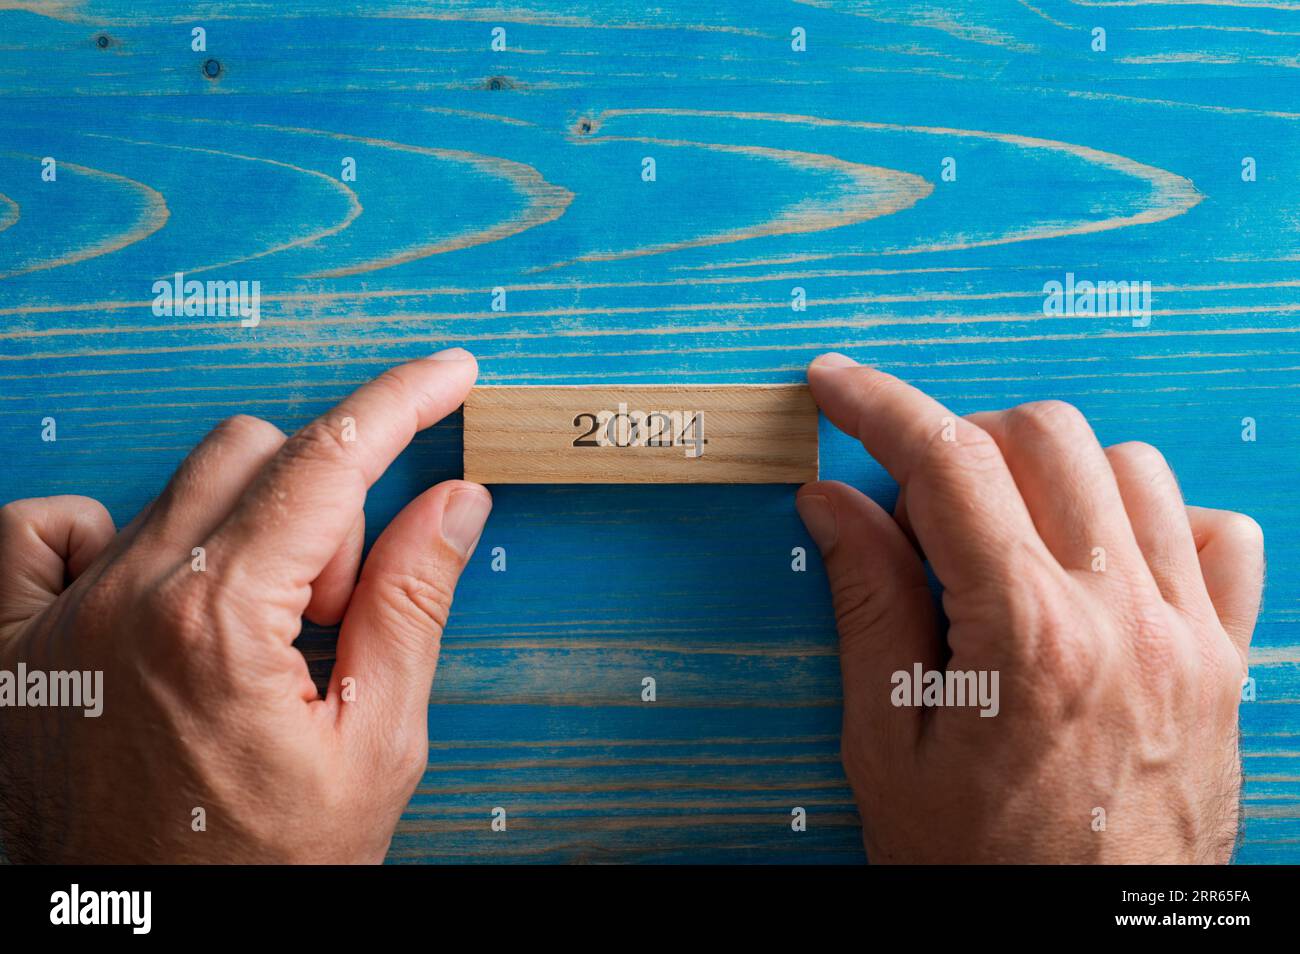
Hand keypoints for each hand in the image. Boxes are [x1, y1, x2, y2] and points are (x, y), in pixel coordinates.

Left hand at [0, 349, 490, 862]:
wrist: (147, 944)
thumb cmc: (265, 870)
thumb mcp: (373, 747)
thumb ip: (412, 605)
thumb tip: (452, 500)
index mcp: (225, 622)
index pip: (332, 460)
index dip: (402, 402)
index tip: (448, 373)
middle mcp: (127, 600)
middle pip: (256, 452)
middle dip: (323, 508)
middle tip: (334, 609)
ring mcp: (56, 619)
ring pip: (173, 482)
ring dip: (242, 526)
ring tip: (254, 629)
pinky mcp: (10, 645)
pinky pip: (44, 527)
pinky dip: (106, 535)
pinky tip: (148, 593)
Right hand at [796, 353, 1263, 862]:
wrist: (1078, 948)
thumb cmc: (975, 868)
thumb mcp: (888, 745)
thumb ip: (869, 604)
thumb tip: (835, 503)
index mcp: (1026, 635)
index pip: (946, 463)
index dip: (878, 406)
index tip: (838, 386)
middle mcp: (1123, 619)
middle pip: (1044, 437)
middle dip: (960, 438)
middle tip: (914, 496)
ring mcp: (1188, 638)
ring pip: (1132, 466)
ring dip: (1053, 471)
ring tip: (1004, 528)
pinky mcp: (1224, 665)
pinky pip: (1219, 535)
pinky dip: (1158, 517)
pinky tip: (1105, 556)